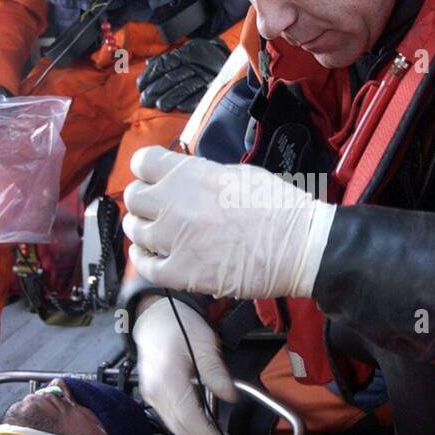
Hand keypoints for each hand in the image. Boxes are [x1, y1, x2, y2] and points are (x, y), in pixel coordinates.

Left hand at [123, 146, 336, 300]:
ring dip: (144, 230)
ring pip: (135, 231)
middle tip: (157, 208)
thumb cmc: (279, 207)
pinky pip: (146, 266)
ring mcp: (175, 240)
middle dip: (144, 201)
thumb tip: (187, 178)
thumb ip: (203, 174)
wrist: (300, 245)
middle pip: (134, 197)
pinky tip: (150, 256)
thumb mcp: (239, 173)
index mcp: (190, 174)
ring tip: (156, 233)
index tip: (154, 178)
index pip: (143, 162)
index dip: (147, 170)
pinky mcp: (182, 272)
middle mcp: (175, 204)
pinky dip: (144, 260)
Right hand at [133, 298, 239, 434]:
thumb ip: (216, 372)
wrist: (154, 316)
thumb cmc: (179, 324)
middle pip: (182, 429)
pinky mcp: (151, 396)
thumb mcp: (205, 343)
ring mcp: (150, 395)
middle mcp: (155, 391)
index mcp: (168, 378)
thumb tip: (230, 398)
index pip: (191, 419)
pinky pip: (171, 419)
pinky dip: (189, 430)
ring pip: (175, 428)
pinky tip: (205, 433)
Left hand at [137, 38, 229, 112]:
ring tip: (159, 106)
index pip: (163, 64)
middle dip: (156, 89)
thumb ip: (166, 59)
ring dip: (170, 98)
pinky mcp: (213, 87)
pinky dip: (190, 101)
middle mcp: (193, 64)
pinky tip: (180, 107)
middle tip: (145, 100)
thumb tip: (149, 63)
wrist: (233, 61)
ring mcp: (204, 76)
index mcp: (185, 54)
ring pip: (183, 87)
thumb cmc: (204, 58)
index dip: (150, 75)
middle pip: (170, 78)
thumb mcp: (186, 52)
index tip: (140, 85)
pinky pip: (200, 95)